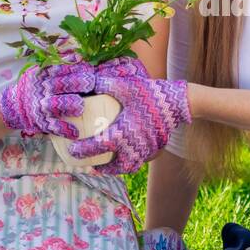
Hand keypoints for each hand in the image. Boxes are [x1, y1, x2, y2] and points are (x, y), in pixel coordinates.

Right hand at [0, 62, 95, 139]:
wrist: (13, 106)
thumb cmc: (34, 87)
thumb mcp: (40, 72)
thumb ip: (57, 64)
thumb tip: (79, 55)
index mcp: (44, 75)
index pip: (61, 68)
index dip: (76, 67)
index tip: (89, 67)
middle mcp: (43, 89)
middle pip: (62, 84)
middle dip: (79, 83)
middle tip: (91, 83)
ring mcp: (42, 106)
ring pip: (59, 104)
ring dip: (72, 105)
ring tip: (80, 106)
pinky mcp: (42, 122)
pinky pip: (54, 126)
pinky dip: (65, 130)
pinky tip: (75, 133)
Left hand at [66, 74, 190, 173]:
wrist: (178, 104)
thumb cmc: (149, 94)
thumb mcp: (124, 87)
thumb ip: (103, 85)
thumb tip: (86, 80)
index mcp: (121, 134)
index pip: (95, 148)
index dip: (80, 151)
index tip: (71, 149)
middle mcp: (132, 148)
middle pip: (111, 166)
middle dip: (98, 166)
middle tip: (88, 162)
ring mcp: (145, 152)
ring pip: (125, 168)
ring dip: (113, 168)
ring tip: (104, 164)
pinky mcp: (154, 151)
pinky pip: (137, 162)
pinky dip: (127, 163)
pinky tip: (123, 155)